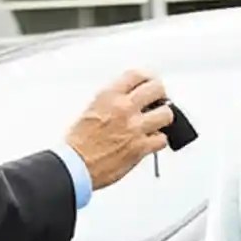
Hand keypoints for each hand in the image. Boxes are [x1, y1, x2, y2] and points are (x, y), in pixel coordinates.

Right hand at [66, 70, 172, 189]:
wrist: (74, 165)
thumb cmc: (78, 142)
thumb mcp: (92, 109)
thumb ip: (114, 101)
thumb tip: (131, 98)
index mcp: (109, 96)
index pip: (137, 75)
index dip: (148, 78)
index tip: (151, 82)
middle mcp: (124, 108)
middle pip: (157, 89)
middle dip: (160, 95)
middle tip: (159, 102)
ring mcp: (134, 128)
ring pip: (166, 114)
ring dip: (162, 118)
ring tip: (156, 123)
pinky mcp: (140, 148)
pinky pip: (162, 139)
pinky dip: (158, 141)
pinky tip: (149, 141)